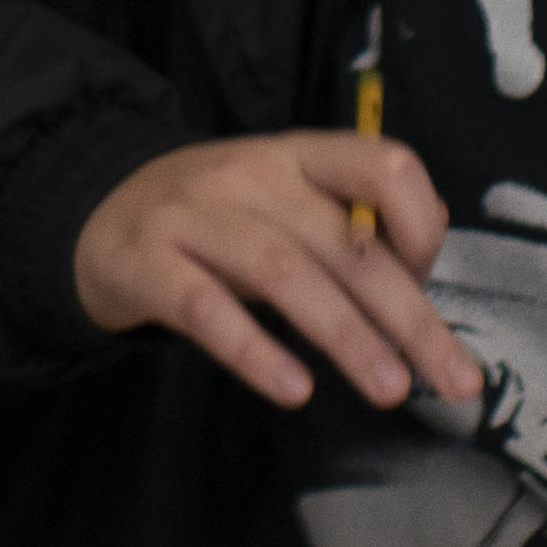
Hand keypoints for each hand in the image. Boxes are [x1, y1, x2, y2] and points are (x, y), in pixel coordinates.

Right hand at [71, 132, 486, 417]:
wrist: (95, 213)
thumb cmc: (216, 218)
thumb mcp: (286, 200)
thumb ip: (355, 219)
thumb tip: (429, 241)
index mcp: (297, 155)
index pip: (379, 162)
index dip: (419, 220)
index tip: (434, 283)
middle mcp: (250, 174)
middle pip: (341, 241)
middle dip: (406, 314)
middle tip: (452, 379)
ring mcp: (193, 215)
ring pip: (282, 272)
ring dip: (346, 335)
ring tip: (390, 390)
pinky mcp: (145, 263)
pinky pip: (205, 309)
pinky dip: (254, 350)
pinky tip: (294, 390)